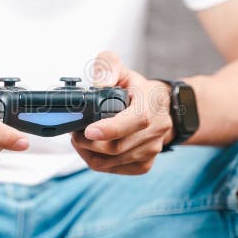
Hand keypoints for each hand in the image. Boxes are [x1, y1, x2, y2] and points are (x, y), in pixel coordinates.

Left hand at [72, 51, 172, 174]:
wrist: (163, 110)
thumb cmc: (138, 90)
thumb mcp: (123, 70)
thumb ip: (107, 68)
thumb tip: (98, 84)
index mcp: (151, 102)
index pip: (136, 119)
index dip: (111, 128)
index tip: (88, 130)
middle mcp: (156, 129)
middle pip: (116, 146)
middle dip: (87, 142)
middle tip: (73, 131)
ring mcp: (151, 150)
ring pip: (111, 161)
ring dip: (87, 152)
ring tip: (80, 137)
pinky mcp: (144, 165)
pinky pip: (112, 169)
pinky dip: (95, 161)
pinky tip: (91, 148)